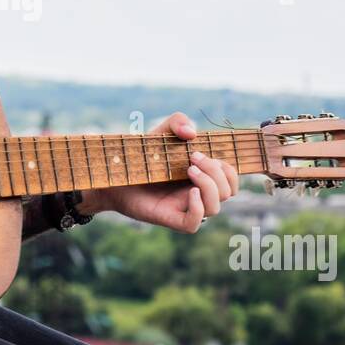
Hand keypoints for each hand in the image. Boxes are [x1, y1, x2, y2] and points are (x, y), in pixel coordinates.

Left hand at [88, 111, 238, 232]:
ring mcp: (184, 208)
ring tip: (188, 170)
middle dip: (217, 172)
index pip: (231, 180)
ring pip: (215, 208)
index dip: (227, 168)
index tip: (202, 152)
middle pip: (228, 192)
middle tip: (192, 158)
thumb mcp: (160, 132)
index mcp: (202, 177)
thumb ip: (178, 121)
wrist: (114, 172)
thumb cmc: (141, 155)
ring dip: (209, 186)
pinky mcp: (169, 219)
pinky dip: (198, 208)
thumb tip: (192, 133)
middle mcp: (197, 194)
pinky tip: (189, 192)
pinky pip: (194, 223)